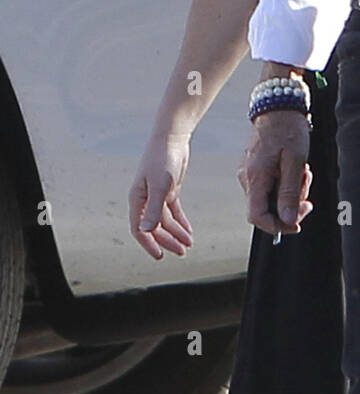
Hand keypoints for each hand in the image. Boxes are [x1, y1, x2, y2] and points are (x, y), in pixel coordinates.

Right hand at [129, 133, 194, 259]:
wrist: (172, 137)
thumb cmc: (162, 158)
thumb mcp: (160, 185)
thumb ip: (154, 209)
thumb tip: (146, 231)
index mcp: (137, 199)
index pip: (139, 229)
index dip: (148, 244)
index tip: (160, 256)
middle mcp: (145, 199)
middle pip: (155, 227)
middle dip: (167, 240)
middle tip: (182, 252)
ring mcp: (157, 195)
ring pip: (165, 220)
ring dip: (176, 233)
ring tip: (188, 244)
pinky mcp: (169, 190)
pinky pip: (173, 211)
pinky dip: (180, 222)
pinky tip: (188, 232)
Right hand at [237, 109, 313, 235]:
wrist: (278, 106)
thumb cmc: (288, 129)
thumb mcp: (295, 161)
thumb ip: (290, 192)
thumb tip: (287, 219)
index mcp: (255, 177)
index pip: (257, 217)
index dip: (277, 226)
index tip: (296, 223)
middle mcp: (247, 178)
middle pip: (267, 209)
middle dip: (290, 204)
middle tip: (307, 189)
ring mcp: (250, 174)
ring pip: (271, 198)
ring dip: (291, 191)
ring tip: (303, 172)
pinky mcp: (256, 169)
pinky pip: (271, 186)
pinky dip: (286, 183)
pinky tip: (296, 170)